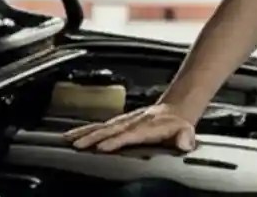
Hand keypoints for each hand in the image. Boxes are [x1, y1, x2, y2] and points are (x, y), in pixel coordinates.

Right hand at [63, 102, 197, 152]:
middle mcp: (134, 121)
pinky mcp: (118, 122)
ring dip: (85, 133)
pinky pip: (99, 125)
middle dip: (94, 137)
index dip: (117, 140)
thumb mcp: (187, 131)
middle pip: (111, 129)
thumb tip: (184, 142)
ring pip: (102, 126)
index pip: (130, 134)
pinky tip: (71, 135)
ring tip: (68, 139)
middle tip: (77, 145)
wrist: (176, 109)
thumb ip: (185, 137)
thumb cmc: (178, 125)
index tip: (102, 147)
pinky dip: (84, 130)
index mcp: (149, 126)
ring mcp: (125, 120)